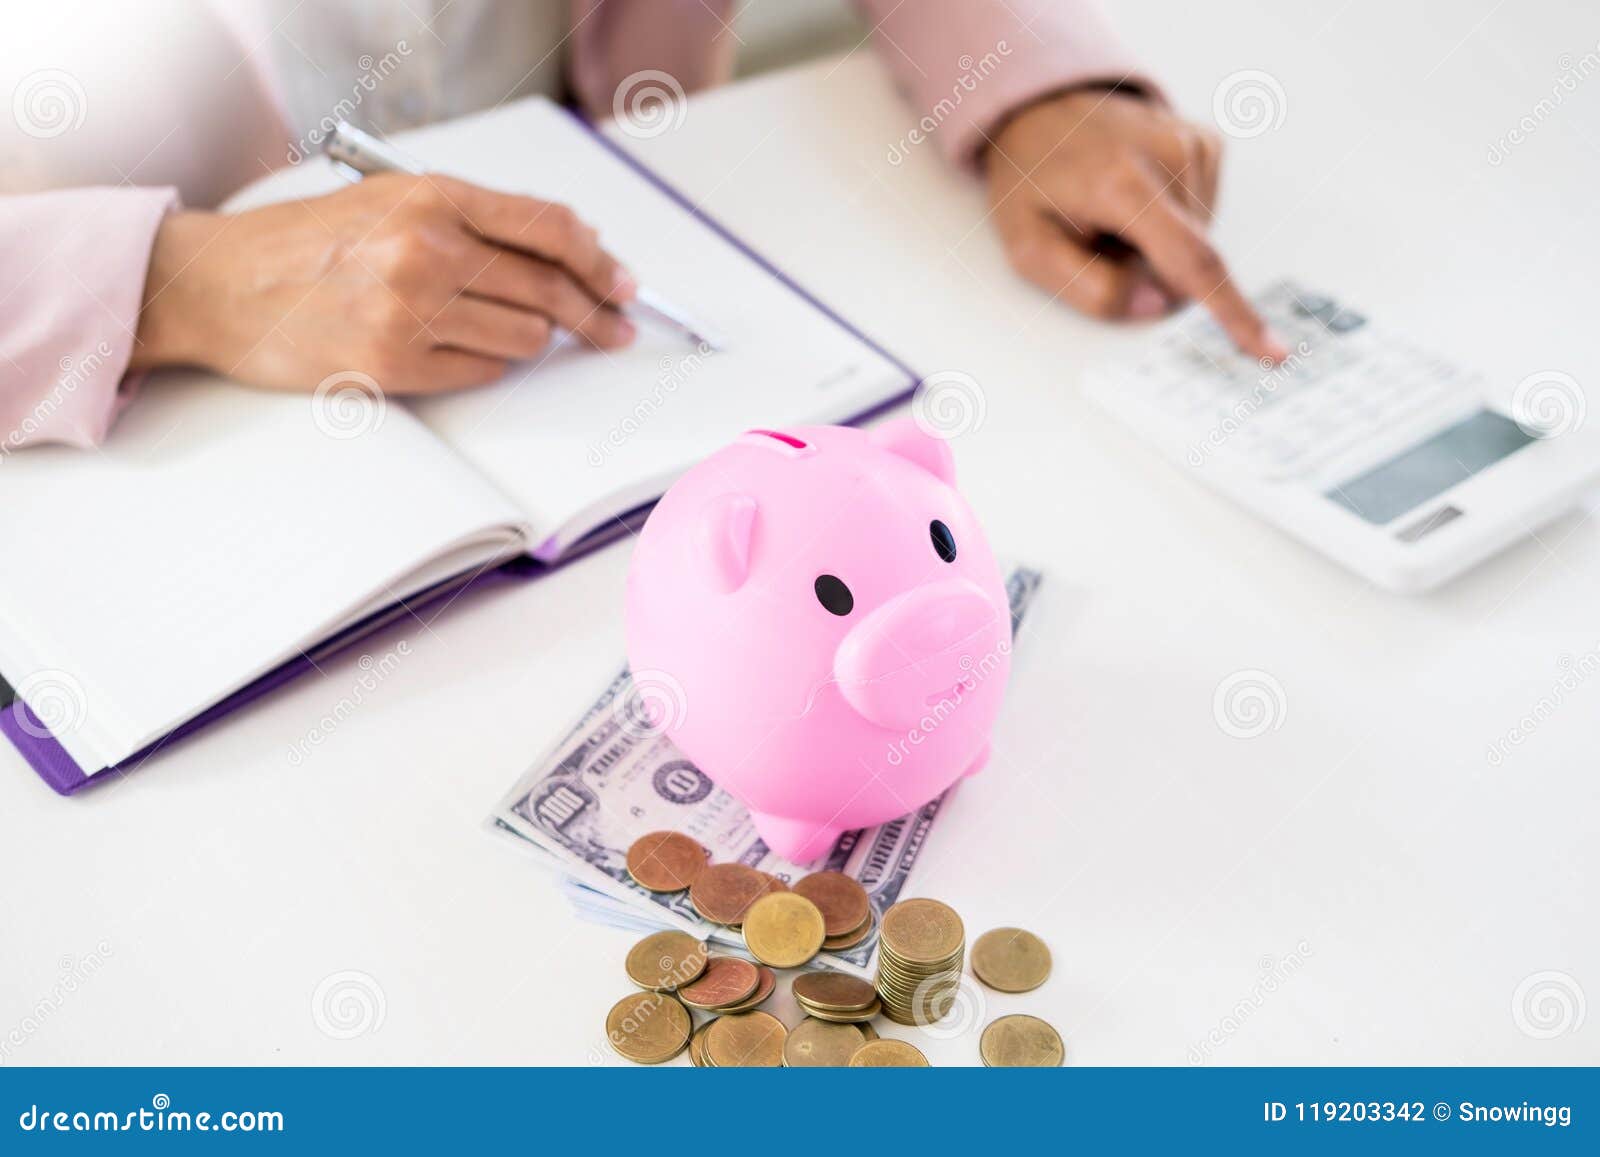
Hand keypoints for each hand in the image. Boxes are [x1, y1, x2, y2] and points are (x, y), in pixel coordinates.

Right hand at [131, 172, 637, 391]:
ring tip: (501, 331)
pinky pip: (482, 374)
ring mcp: (411, 310)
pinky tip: (459, 351)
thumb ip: (474, 221)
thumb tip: (567, 252)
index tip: (624, 284)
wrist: (219, 285)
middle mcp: (427, 249)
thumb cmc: (305, 244)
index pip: (550, 229)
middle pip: (550, 290)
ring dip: (529, 342)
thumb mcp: (390, 201)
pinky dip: (486, 367)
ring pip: (524, 340)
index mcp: (432, 197)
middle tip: (615, 330)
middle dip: (593, 315)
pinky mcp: (395, 363)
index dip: (601, 262)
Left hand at [986, 88, 1284, 360]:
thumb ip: (1090, 290)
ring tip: (1114, 211)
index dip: (1233, 313)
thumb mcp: (1029, 250)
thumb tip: (1156, 306)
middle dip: (1147, 272)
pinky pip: (1202, 214)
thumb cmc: (1031, 182)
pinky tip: (1137, 196)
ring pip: (1197, 242)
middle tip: (1098, 239)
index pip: (1192, 261)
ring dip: (1157, 246)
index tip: (1271, 350)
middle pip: (1186, 263)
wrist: (1039, 109)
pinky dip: (1172, 222)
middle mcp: (1169, 157)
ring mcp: (1194, 145)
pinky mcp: (1206, 144)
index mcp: (1122, 186)